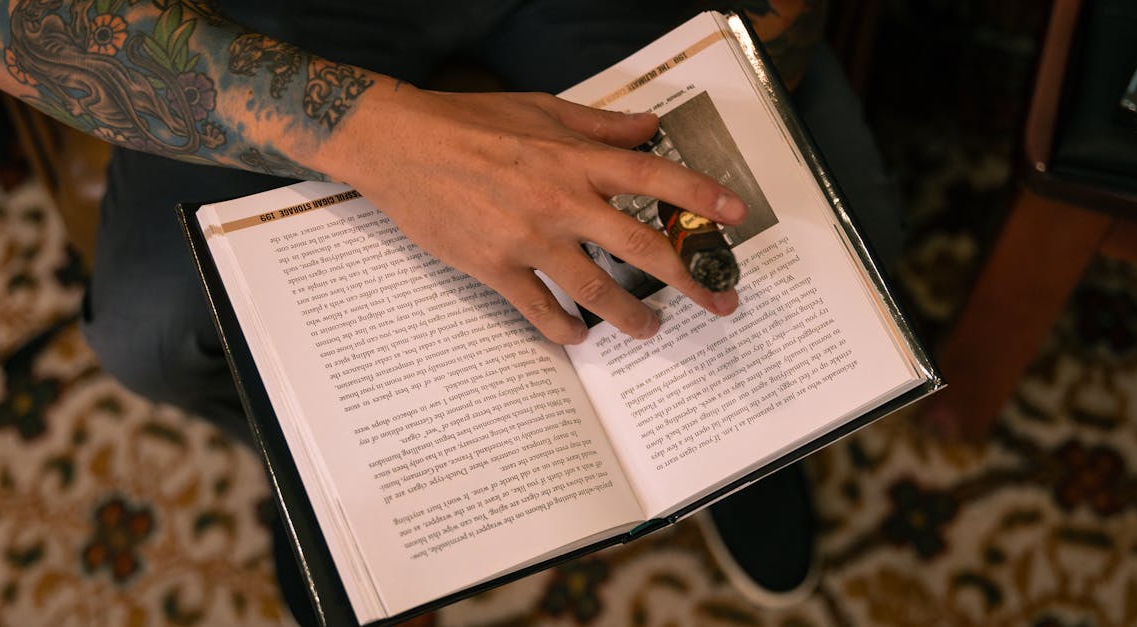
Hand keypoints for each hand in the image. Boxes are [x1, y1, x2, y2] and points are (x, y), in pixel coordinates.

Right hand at [316, 85, 746, 344]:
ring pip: (595, 291)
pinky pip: (539, 310)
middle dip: (690, 279)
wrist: (398, 144)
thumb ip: (602, 125)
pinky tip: (579, 337)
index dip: (701, 197)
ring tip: (650, 329)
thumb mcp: (542, 108)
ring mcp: (527, 239)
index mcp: (576, 159)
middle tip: (718, 303)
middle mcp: (561, 201)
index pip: (655, 178)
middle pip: (641, 247)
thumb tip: (651, 128)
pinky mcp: (493, 268)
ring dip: (631, 317)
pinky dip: (564, 329)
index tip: (738, 216)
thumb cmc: (470, 121)